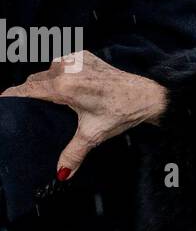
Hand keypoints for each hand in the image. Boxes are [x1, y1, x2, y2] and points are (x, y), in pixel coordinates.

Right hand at [0, 51, 167, 178]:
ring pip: (47, 71)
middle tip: (29, 109)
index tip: (1, 102)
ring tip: (50, 101)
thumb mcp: (93, 135)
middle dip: (30, 93)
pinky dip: (59, 74)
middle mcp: (65, 67)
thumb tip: (60, 175)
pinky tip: (67, 88)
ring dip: (45, 83)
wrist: (145, 95)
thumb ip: (73, 154)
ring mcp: (74, 58)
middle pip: (34, 80)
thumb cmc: (120, 113)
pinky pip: (61, 64)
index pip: (27, 90)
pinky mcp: (83, 55)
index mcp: (64, 86)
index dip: (12, 96)